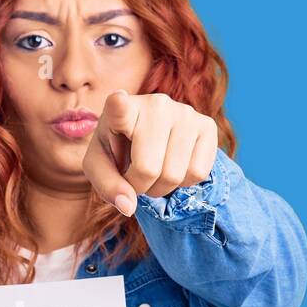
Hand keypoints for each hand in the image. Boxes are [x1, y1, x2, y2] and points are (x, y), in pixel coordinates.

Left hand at [82, 90, 218, 216]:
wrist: (146, 138)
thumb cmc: (118, 151)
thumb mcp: (100, 168)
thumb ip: (108, 187)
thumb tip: (129, 207)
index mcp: (119, 109)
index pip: (119, 107)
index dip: (119, 106)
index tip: (117, 99)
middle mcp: (155, 104)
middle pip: (148, 169)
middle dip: (140, 187)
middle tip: (136, 177)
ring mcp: (185, 112)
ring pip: (175, 175)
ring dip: (162, 188)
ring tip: (154, 172)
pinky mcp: (207, 125)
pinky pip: (198, 172)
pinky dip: (184, 183)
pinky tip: (175, 166)